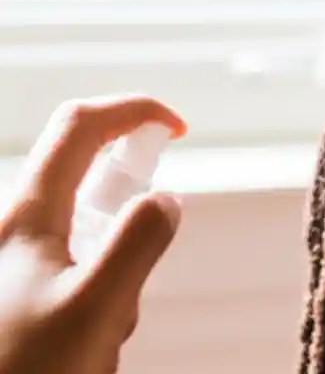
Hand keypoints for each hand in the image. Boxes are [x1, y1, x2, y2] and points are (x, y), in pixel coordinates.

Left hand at [0, 95, 185, 373]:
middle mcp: (10, 232)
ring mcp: (13, 266)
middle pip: (88, 185)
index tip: (175, 128)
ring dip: (114, 279)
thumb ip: (137, 242)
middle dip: (128, 226)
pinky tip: (84, 349)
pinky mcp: (17, 297)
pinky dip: (97, 304)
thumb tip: (166, 199)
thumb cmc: (22, 372)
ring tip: (98, 337)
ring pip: (86, 242)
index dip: (133, 110)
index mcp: (24, 218)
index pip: (81, 126)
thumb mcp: (96, 309)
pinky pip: (74, 279)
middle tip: (128, 282)